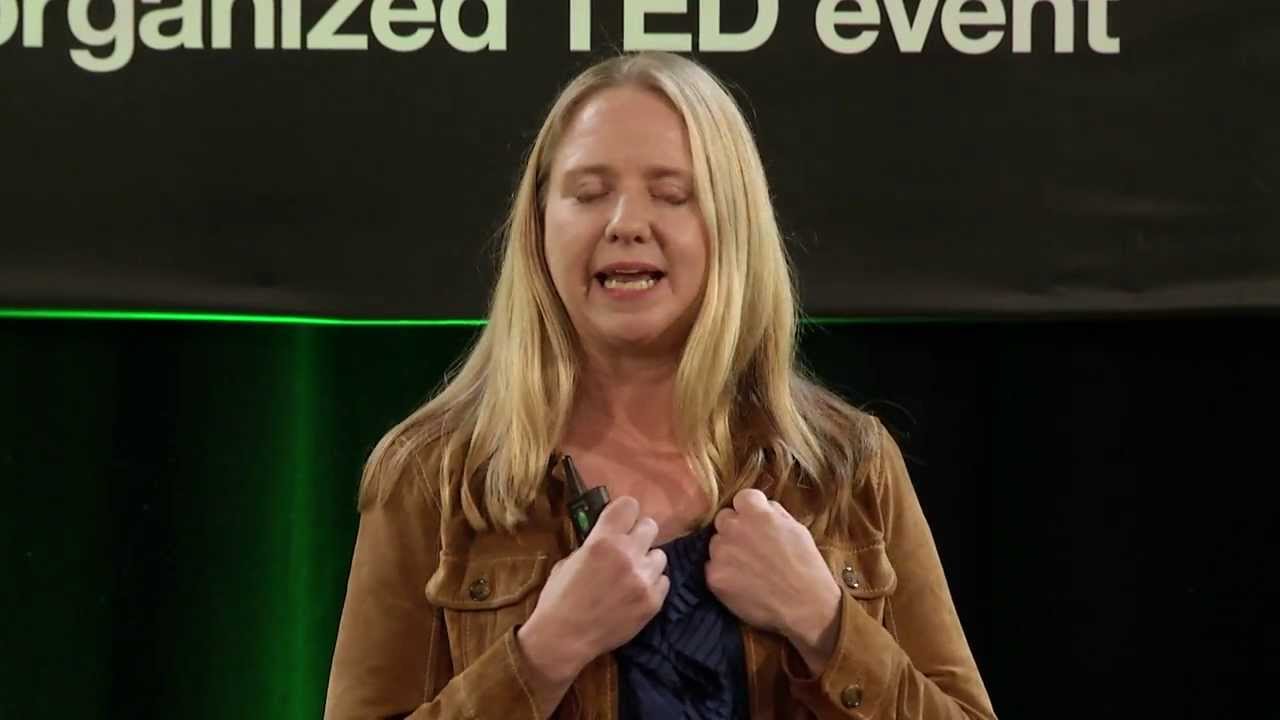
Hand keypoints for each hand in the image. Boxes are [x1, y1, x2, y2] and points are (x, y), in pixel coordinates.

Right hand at [517, 496, 668, 683]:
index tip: (620, 521)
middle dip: (639, 535)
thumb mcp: (570, 560)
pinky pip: (663, 581)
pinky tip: (636, 594)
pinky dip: (652, 585)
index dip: (625, 512)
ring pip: (660, 556)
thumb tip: (609, 537)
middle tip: (628, 548)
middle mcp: (628, 555)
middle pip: (650, 526)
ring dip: (647, 562)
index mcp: (603, 540)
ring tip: (632, 575)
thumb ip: (594, 544)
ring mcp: (644, 579)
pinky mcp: (654, 602)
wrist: (564, 639)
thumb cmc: (559, 598)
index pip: (629, 505)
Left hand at [706, 489, 841, 673]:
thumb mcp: (797, 528)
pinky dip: (723, 574)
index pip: (742, 498)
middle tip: (751, 547)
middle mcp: (734, 527)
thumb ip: (773, 513)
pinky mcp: (714, 576)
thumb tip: (761, 507)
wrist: (805, 605)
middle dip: (735, 528)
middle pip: (723, 519)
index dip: (750, 510)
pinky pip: (711, 568)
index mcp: (756, 512)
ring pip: (716, 543)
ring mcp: (721, 552)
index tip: (757, 523)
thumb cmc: (807, 566)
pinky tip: (741, 584)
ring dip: (727, 551)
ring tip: (748, 569)